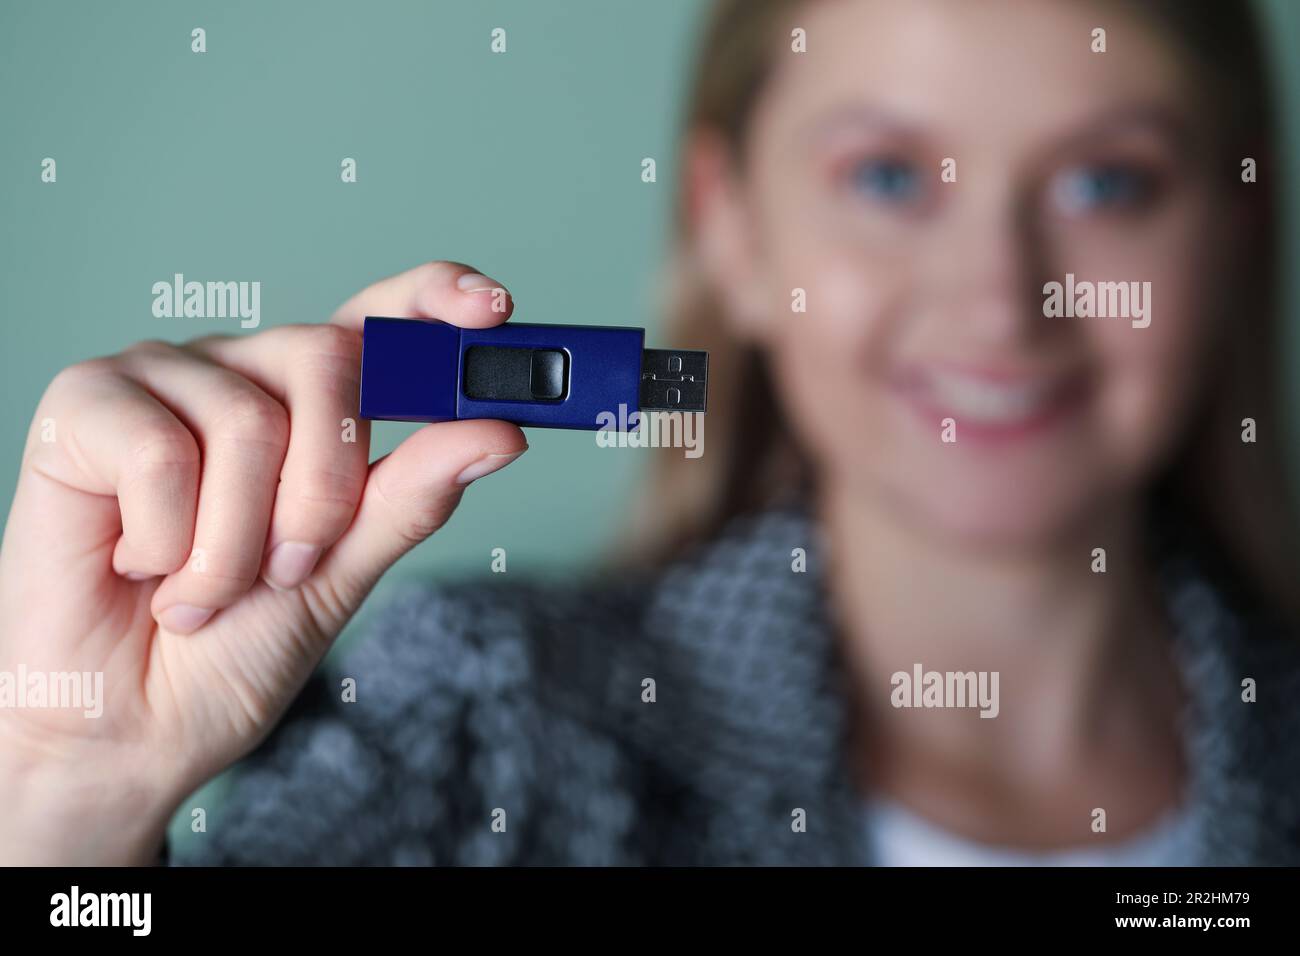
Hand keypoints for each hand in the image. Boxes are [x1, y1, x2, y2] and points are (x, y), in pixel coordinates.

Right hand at [0, 260, 526, 862]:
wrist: (130, 726)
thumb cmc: (232, 648)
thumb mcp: (343, 573)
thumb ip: (411, 496)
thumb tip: (498, 431)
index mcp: (311, 405)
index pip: (380, 320)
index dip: (437, 298)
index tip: (494, 309)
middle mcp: (242, 374)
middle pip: (328, 357)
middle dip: (327, 489)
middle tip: (289, 566)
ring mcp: (163, 380)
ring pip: (250, 421)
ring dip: (238, 545)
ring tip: (203, 589)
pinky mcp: (84, 405)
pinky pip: (161, 452)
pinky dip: (166, 542)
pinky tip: (140, 567)